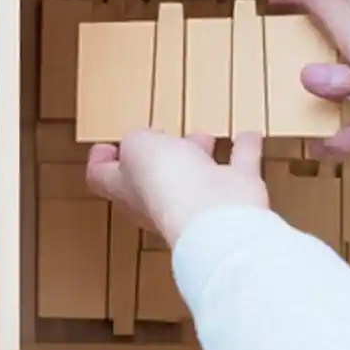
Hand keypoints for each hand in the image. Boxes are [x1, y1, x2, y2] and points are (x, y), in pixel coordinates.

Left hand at [86, 131, 267, 248]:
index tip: (105, 147)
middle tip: (159, 136)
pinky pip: (240, 165)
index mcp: (127, 189)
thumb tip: (144, 141)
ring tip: (202, 135)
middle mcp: (162, 199)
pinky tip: (248, 135)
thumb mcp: (136, 146)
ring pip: (197, 173)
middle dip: (157, 155)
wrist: (215, 213)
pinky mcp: (234, 194)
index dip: (101, 161)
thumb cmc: (167, 185)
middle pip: (154, 177)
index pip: (103, 178)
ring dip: (198, 153)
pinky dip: (244, 150)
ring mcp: (199, 199)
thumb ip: (136, 141)